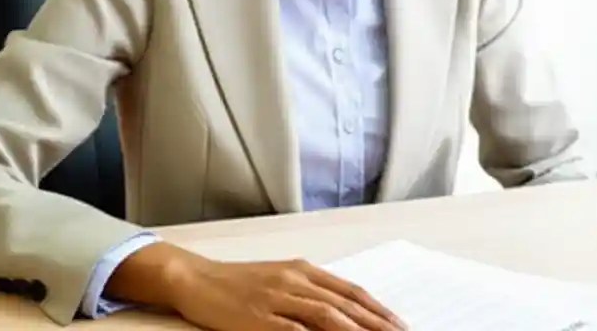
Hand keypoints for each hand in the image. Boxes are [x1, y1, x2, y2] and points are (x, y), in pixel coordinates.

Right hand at [106, 242, 405, 330]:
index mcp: (305, 270)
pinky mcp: (258, 317)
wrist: (196, 278)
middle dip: (376, 324)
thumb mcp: (281, 280)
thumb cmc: (240, 283)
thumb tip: (345, 312)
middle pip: (345, 305)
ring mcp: (277, 298)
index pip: (352, 292)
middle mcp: (296, 280)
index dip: (378, 310)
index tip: (400, 325)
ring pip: (326, 316)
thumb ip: (312, 294)